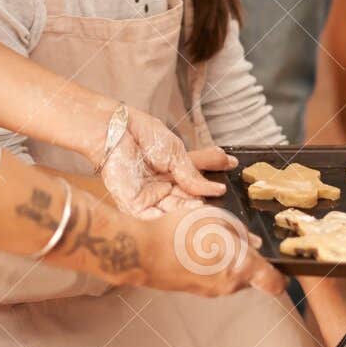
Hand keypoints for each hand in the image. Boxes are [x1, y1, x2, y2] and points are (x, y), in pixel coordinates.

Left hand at [100, 115, 236, 218]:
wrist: (116, 128)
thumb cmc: (142, 133)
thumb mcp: (176, 152)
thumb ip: (193, 175)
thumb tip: (216, 190)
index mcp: (170, 174)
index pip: (195, 188)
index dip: (212, 190)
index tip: (229, 190)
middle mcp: (160, 189)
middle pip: (187, 203)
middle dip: (205, 208)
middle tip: (224, 212)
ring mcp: (148, 198)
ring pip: (174, 213)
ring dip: (191, 214)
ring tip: (210, 211)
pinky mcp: (134, 205)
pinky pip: (156, 218)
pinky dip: (173, 218)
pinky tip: (190, 213)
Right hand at [141, 202, 283, 298]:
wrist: (141, 253)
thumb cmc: (178, 232)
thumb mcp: (214, 218)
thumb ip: (238, 230)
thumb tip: (250, 240)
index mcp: (240, 268)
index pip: (275, 283)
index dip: (281, 274)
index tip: (278, 262)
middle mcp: (229, 286)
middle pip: (252, 277)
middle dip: (248, 260)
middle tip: (235, 237)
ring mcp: (210, 291)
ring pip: (231, 277)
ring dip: (228, 262)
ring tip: (209, 238)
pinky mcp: (194, 291)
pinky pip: (212, 278)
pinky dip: (210, 265)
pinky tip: (194, 246)